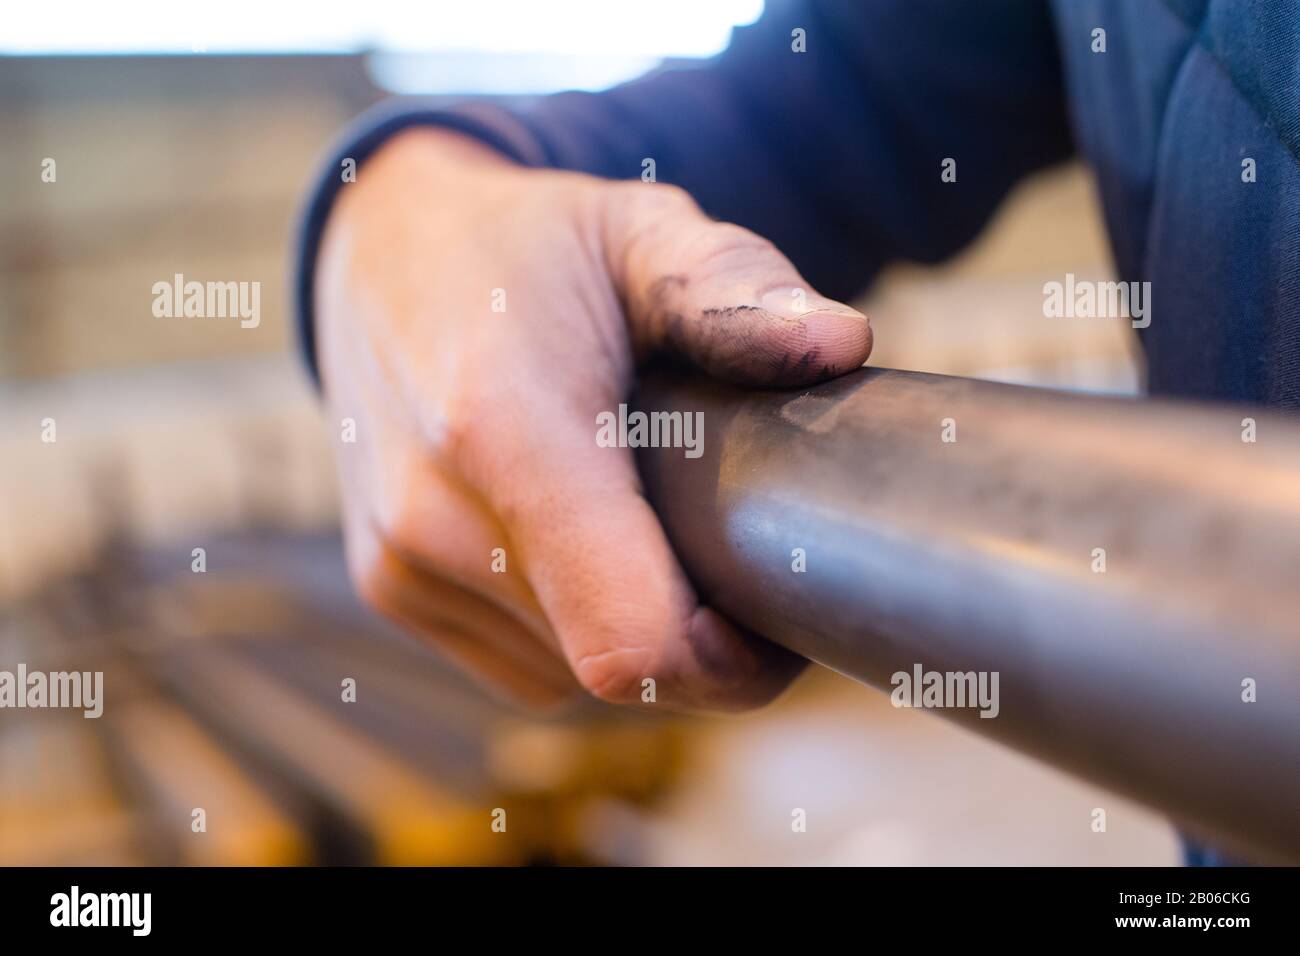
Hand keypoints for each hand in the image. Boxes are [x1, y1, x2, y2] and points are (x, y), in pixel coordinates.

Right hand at [315, 127, 871, 709]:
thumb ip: (733, 286)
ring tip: (646, 518)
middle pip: (613, 666)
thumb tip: (841, 345)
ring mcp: (398, 565)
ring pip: (569, 674)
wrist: (375, 256)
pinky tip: (581, 539)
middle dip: (696, 637)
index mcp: (498, 427)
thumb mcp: (636, 230)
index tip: (776, 610)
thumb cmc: (524, 244)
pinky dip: (571, 627)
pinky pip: (521, 662)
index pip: (632, 640)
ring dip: (630, 627)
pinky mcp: (388, 587)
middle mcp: (430, 518)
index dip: (728, 661)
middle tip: (730, 542)